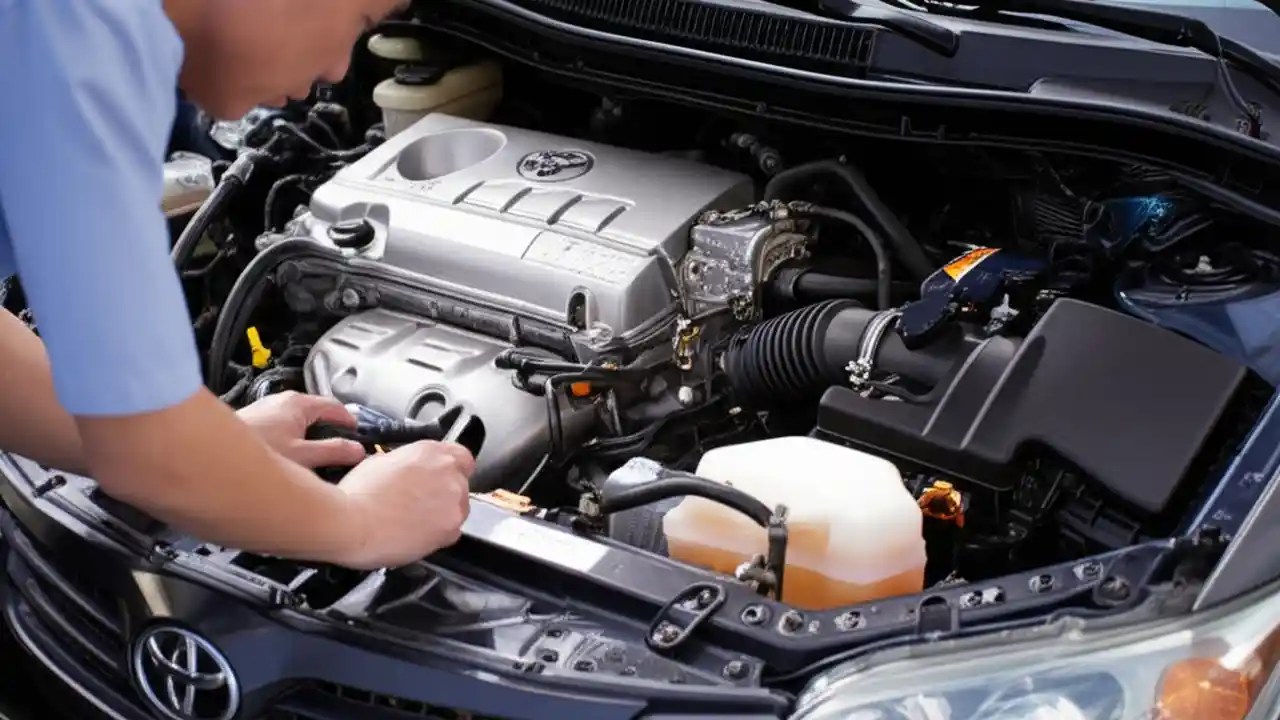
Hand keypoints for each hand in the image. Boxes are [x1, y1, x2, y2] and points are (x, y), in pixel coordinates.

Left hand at [236, 391, 364, 468]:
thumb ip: (334, 452)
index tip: (359, 437)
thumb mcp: (303, 456)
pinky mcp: (253, 425)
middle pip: (316, 415)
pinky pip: (282, 431)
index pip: (336, 407)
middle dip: (329, 433)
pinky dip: (291, 444)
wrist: (205, 456)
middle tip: (340, 452)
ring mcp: (266, 412)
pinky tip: (288, 461)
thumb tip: (357, 450)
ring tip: (314, 461)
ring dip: (308, 440)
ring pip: (297, 425)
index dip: (351, 422)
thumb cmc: (253, 450)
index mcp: (298, 404)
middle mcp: (281, 402)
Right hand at [336, 441, 474, 568]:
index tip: (441, 479)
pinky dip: (437, 535)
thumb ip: (406, 463)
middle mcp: (448, 472)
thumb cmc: (358, 493)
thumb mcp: (380, 461)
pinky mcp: (451, 527)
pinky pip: (452, 532)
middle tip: (419, 504)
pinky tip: (414, 534)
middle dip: (444, 494)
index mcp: (431, 451)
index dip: (451, 469)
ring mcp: (453, 500)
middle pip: (460, 484)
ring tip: (413, 522)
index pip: (461, 457)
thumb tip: (408, 471)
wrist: (352, 523)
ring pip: (458, 508)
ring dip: (442, 514)